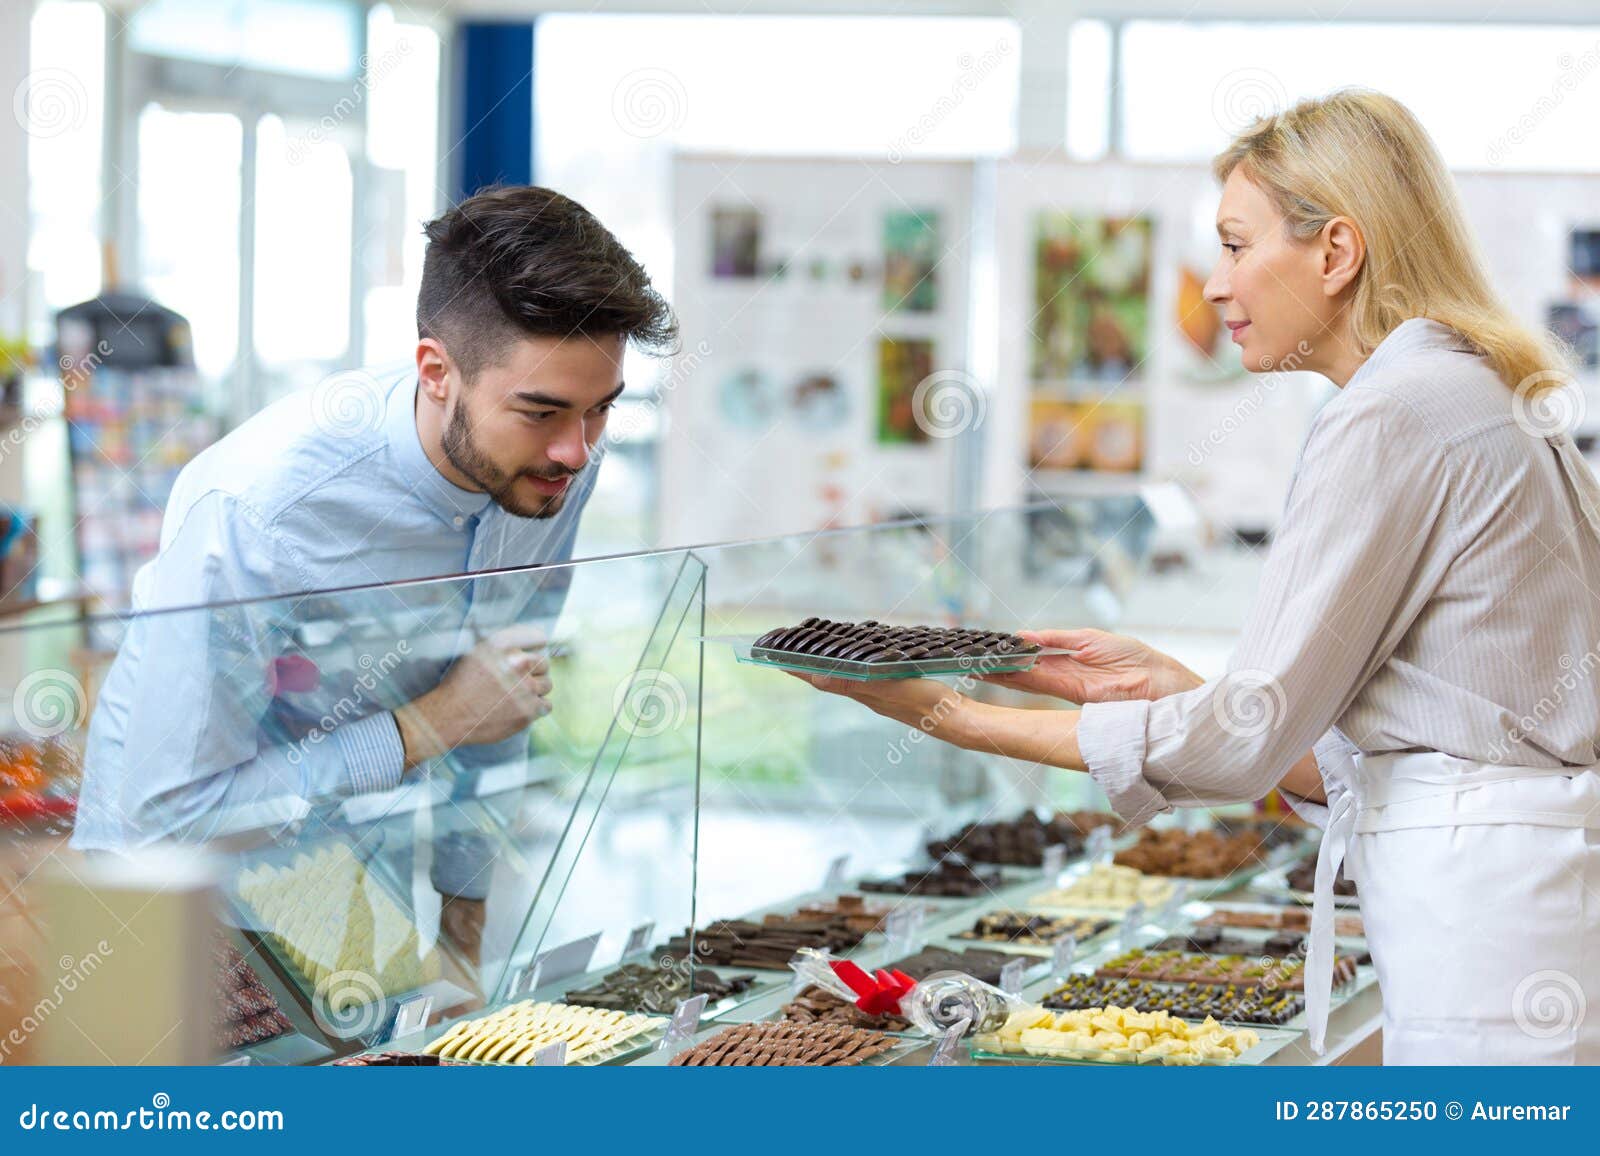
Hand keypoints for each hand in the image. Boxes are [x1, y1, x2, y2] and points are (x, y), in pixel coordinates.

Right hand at [395, 624, 552, 766]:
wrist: (450, 716)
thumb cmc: (461, 683)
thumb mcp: (477, 651)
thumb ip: (505, 644)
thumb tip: (532, 640)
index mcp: (504, 644)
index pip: (538, 638)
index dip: (535, 648)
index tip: (530, 655)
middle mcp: (517, 662)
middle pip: (544, 663)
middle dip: (534, 671)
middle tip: (518, 681)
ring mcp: (525, 687)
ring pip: (547, 684)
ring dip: (535, 690)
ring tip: (517, 695)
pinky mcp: (529, 710)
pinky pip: (546, 705)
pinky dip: (536, 708)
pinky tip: (520, 708)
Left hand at [788, 671, 981, 745]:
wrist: (959, 722)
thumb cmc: (929, 704)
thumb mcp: (893, 689)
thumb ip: (858, 682)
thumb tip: (819, 678)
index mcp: (864, 693)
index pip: (822, 678)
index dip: (798, 668)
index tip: (774, 657)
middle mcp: (868, 695)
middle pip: (829, 678)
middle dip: (807, 665)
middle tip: (786, 652)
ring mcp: (882, 695)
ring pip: (846, 677)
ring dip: (828, 665)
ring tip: (814, 654)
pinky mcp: (895, 692)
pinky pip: (865, 675)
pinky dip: (852, 666)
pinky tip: (856, 661)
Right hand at [980, 628, 1201, 703]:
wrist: (1161, 684)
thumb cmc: (1135, 658)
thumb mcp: (1091, 639)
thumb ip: (1058, 638)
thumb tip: (1027, 635)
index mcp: (1070, 657)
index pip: (1033, 654)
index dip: (1011, 651)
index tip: (989, 647)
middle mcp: (1064, 674)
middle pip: (1024, 669)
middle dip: (999, 665)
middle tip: (971, 659)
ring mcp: (1066, 686)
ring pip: (1026, 679)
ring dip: (1001, 673)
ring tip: (977, 667)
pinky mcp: (1072, 695)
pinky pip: (1040, 685)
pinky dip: (1019, 679)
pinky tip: (1000, 673)